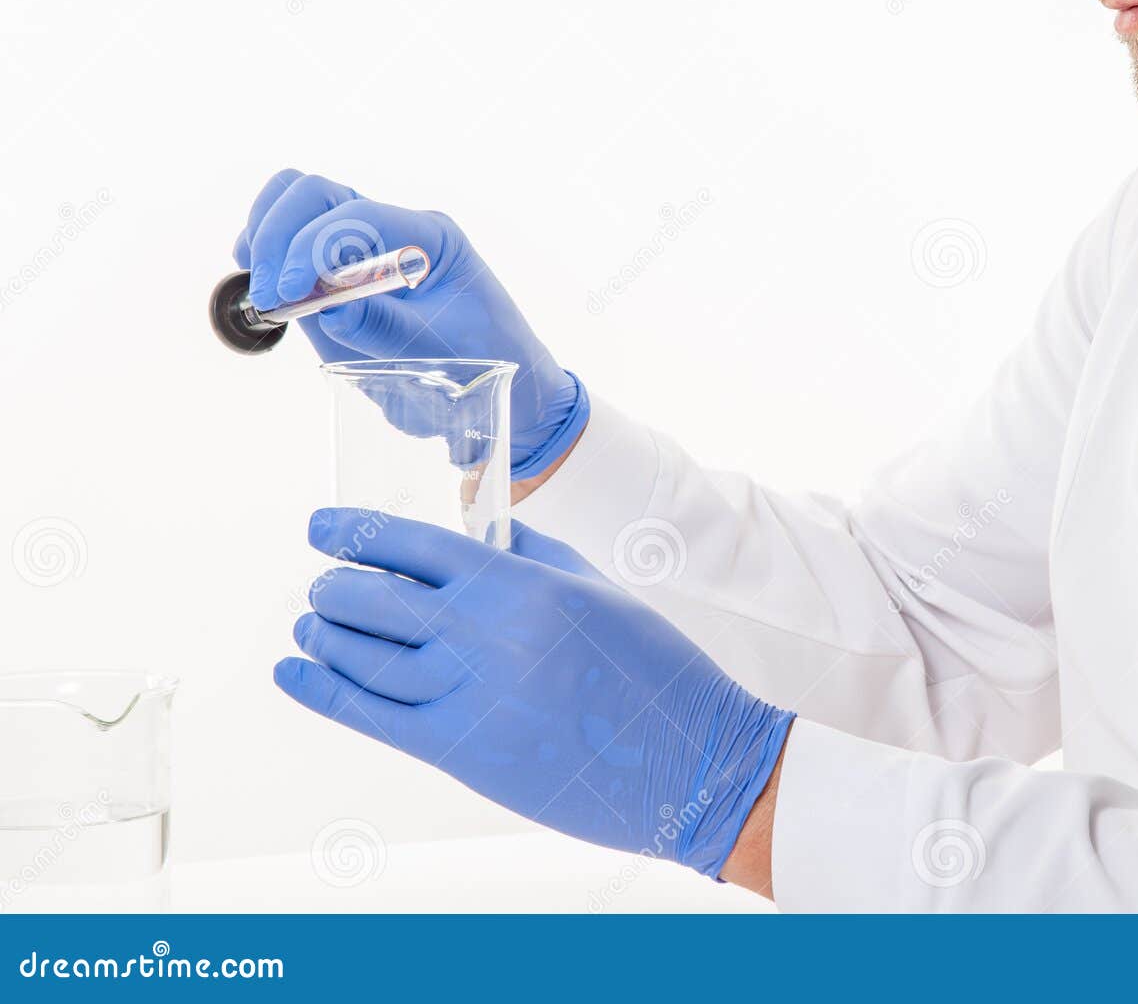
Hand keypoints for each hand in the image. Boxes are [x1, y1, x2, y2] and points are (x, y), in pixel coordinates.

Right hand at [233, 170, 586, 478]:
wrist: (507, 387)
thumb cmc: (485, 366)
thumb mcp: (442, 356)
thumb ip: (382, 329)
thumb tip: (325, 308)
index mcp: (432, 239)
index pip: (360, 214)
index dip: (314, 246)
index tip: (289, 293)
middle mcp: (396, 231)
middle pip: (319, 194)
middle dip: (281, 234)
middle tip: (270, 292)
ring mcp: (366, 247)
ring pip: (300, 201)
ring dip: (267, 234)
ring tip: (262, 287)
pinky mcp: (340, 274)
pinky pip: (294, 236)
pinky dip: (266, 248)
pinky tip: (260, 285)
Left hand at [275, 508, 794, 878]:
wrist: (690, 760)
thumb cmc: (652, 669)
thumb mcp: (595, 588)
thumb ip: (529, 555)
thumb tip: (473, 534)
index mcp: (521, 584)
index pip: (414, 546)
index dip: (355, 532)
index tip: (322, 529)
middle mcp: (486, 635)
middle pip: (374, 600)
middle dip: (335, 587)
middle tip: (323, 586)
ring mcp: (470, 696)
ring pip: (364, 657)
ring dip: (324, 635)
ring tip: (309, 625)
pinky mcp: (464, 753)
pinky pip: (372, 716)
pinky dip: (321, 692)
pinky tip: (294, 671)